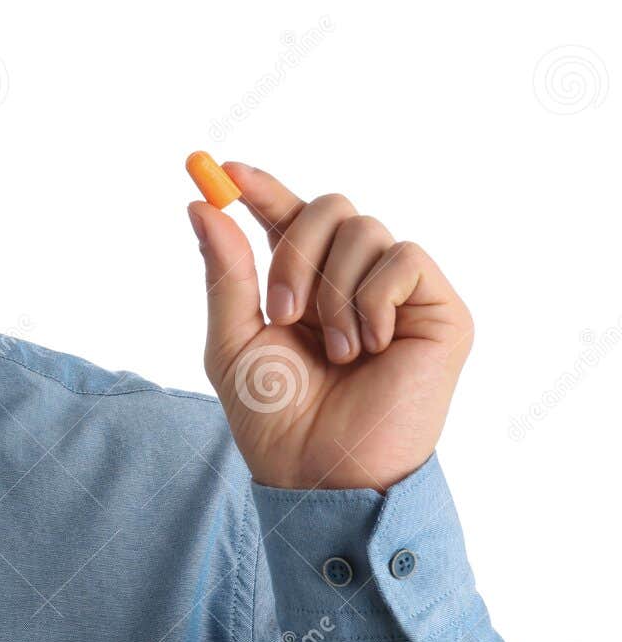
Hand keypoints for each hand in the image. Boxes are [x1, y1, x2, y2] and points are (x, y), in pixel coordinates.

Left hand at [187, 163, 471, 490]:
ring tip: (335, 351)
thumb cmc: (276, 417)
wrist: (321, 470)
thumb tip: (200, 204)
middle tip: (282, 311)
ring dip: (334, 289)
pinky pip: (405, 257)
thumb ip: (225, 270)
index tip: (228, 170)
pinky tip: (370, 347)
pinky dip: (373, 300)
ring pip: (366, 228)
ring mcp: (400, 293)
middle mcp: (354, 279)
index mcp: (304, 283)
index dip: (262, 188)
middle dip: (296, 250)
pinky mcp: (441, 312)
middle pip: (330, 206)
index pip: (287, 216)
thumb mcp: (233, 338)